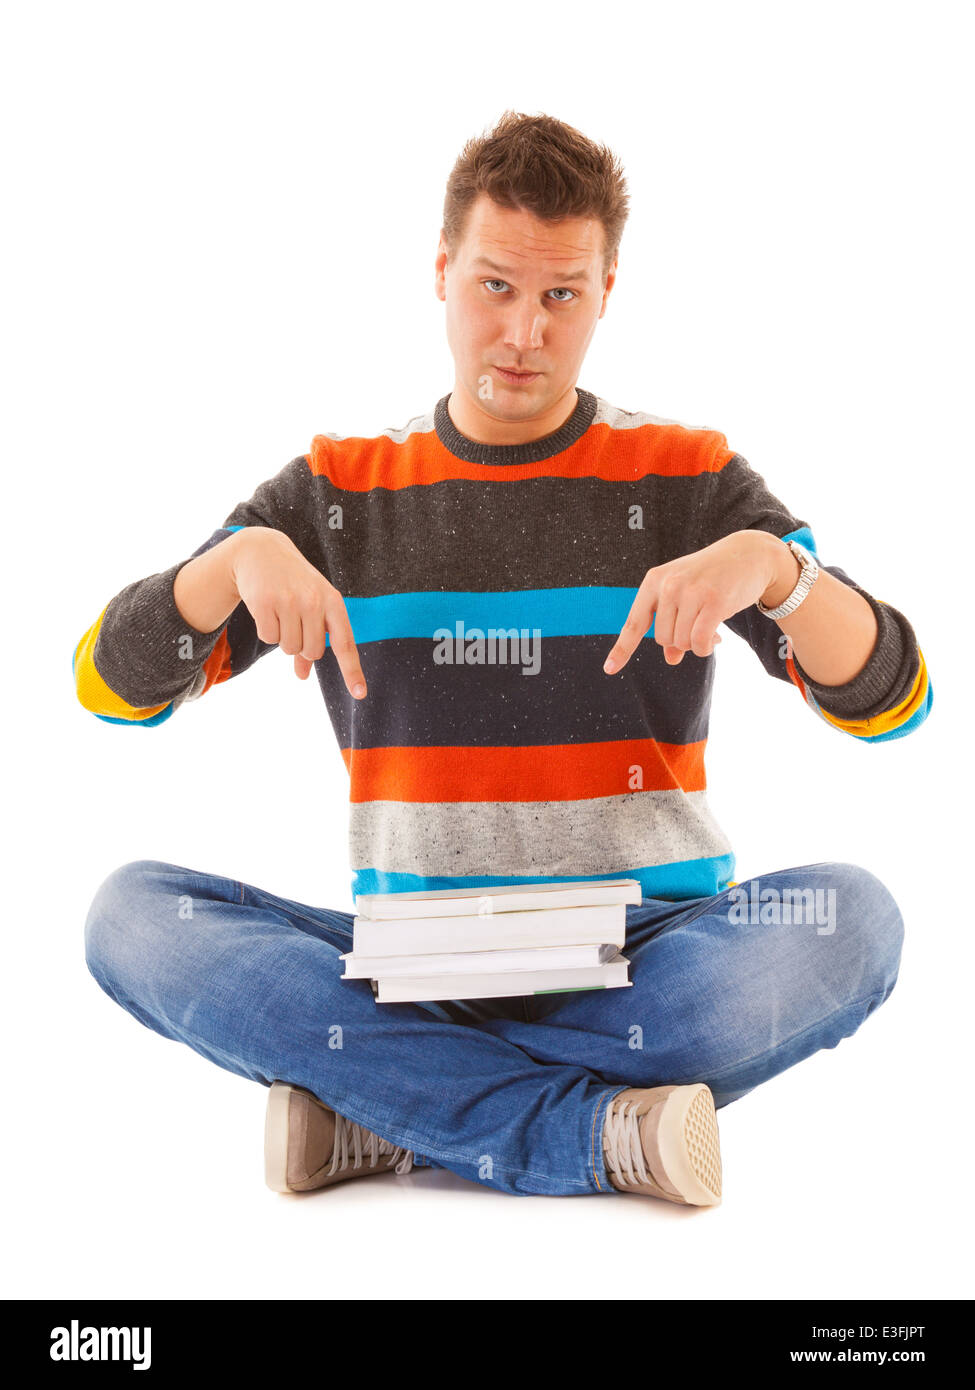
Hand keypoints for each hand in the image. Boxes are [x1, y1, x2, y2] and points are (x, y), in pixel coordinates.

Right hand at [228, 527, 367, 696]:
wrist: (261, 551)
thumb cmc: (293, 583)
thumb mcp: (311, 606)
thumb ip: (312, 639)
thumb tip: (303, 676)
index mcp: (333, 602)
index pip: (345, 644)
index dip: (352, 671)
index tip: (360, 694)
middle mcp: (314, 602)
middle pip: (312, 652)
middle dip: (302, 646)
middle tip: (294, 621)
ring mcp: (290, 601)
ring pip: (289, 648)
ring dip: (283, 638)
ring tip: (280, 611)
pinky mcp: (265, 603)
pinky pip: (268, 638)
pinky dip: (266, 629)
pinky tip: (266, 608)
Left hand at [604, 530, 778, 671]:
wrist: (749, 554)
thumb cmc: (712, 577)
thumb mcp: (686, 596)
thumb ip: (673, 625)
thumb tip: (671, 659)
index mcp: (654, 580)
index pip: (634, 622)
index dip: (622, 649)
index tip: (609, 670)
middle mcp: (668, 585)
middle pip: (662, 639)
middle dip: (680, 640)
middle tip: (699, 624)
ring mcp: (690, 592)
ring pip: (682, 643)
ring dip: (697, 643)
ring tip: (711, 627)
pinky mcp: (713, 602)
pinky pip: (700, 643)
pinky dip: (706, 647)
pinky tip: (717, 639)